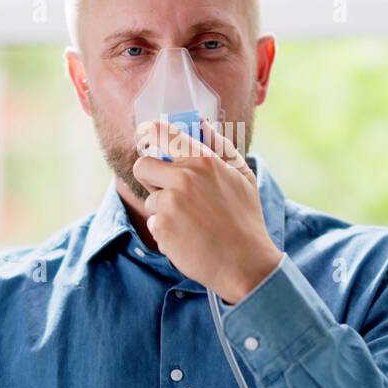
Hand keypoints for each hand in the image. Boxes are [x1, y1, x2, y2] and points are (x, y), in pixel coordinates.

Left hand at [133, 118, 283, 304]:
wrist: (245, 263)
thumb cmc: (245, 219)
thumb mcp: (242, 176)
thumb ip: (221, 146)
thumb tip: (202, 123)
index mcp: (204, 160)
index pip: (162, 133)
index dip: (147, 133)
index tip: (143, 137)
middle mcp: (184, 177)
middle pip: (142, 165)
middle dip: (151, 178)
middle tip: (170, 193)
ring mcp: (170, 202)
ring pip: (149, 198)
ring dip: (163, 211)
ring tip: (190, 223)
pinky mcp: (161, 226)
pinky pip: (153, 222)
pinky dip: (166, 232)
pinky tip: (187, 238)